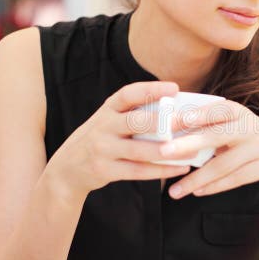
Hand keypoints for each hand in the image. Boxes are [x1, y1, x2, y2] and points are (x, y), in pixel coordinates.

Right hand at [46, 81, 190, 198]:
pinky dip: (161, 170)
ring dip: (168, 151)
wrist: (66, 169)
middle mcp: (103, 126)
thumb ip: (133, 115)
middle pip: (136, 122)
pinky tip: (180, 168)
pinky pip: (138, 171)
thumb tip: (175, 110)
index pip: (128, 94)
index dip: (151, 90)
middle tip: (188, 122)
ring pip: (140, 150)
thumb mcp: (108, 121)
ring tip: (192, 151)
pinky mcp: (105, 170)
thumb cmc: (100, 140)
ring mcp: (102, 149)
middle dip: (164, 122)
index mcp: (107, 110)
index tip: (175, 88)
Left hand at [158, 100, 258, 198]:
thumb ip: (214, 131)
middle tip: (163, 152)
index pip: (216, 110)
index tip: (171, 121)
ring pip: (223, 164)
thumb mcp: (239, 131)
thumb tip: (174, 139)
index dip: (194, 114)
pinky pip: (236, 178)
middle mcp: (252, 126)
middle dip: (188, 144)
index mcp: (241, 113)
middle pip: (216, 134)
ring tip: (174, 191)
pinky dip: (215, 186)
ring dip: (196, 179)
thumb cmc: (255, 146)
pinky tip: (197, 192)